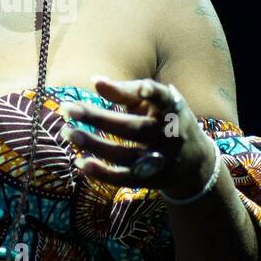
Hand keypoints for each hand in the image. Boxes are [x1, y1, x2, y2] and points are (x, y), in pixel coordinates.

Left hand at [58, 75, 217, 197]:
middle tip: (69, 108)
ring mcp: (160, 160)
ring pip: (125, 155)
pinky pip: (123, 178)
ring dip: (94, 144)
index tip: (143, 89)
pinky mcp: (151, 180)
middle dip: (99, 118)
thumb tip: (95, 80)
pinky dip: (101, 172)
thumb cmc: (164, 120)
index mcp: (171, 110)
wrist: (193, 161)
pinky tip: (79, 162)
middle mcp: (169, 136)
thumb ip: (127, 92)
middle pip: (133, 128)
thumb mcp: (153, 103)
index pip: (164, 100)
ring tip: (67, 131)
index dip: (155, 95)